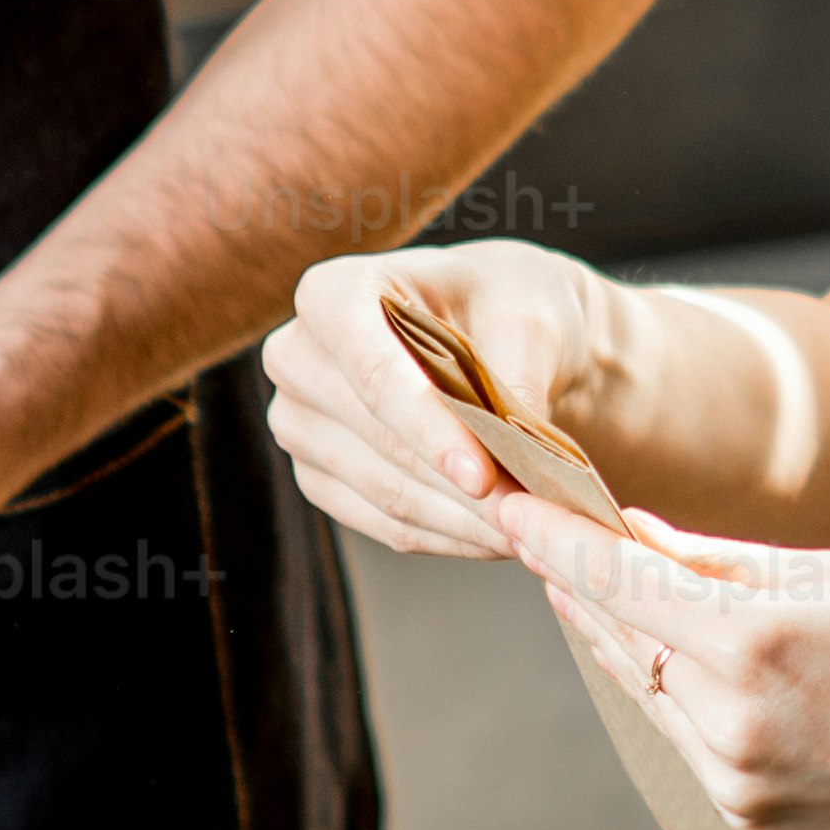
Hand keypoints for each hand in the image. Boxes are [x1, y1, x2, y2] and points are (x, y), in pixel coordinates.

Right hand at [260, 238, 631, 560]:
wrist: (501, 331)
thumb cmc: (508, 303)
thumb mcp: (529, 311)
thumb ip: (518, 370)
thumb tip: (517, 441)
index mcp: (334, 294)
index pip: (373, 373)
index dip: (428, 429)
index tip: (483, 477)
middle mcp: (298, 358)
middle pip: (378, 441)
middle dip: (459, 488)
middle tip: (531, 515)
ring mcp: (299, 423)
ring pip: (383, 493)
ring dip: (462, 521)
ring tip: (528, 527)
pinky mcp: (319, 476)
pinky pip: (384, 523)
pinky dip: (447, 535)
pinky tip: (497, 534)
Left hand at [501, 501, 829, 829]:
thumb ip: (718, 561)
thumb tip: (632, 534)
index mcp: (755, 644)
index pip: (618, 581)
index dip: (553, 540)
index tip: (506, 504)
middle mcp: (730, 720)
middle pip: (618, 636)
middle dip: (577, 580)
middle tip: (542, 523)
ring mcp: (733, 777)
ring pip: (642, 687)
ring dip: (619, 633)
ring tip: (595, 575)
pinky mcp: (742, 811)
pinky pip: (680, 733)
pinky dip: (668, 685)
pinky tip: (671, 648)